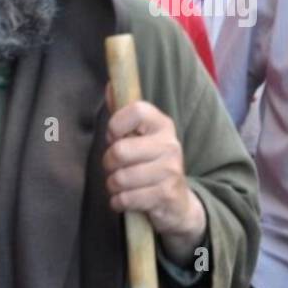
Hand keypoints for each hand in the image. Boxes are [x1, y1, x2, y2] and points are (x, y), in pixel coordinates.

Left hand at [103, 96, 206, 266]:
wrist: (179, 202)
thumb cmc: (151, 164)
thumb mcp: (142, 137)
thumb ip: (124, 113)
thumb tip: (110, 85)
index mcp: (162, 124)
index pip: (135, 110)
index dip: (115, 125)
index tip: (114, 137)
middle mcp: (170, 144)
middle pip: (119, 150)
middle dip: (108, 163)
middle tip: (116, 167)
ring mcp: (170, 170)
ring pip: (121, 178)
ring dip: (113, 186)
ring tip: (122, 185)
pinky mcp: (166, 194)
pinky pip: (126, 198)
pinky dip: (119, 202)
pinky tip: (126, 200)